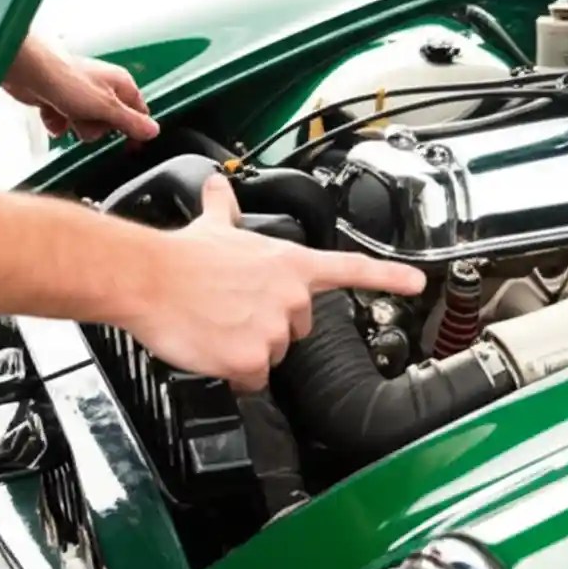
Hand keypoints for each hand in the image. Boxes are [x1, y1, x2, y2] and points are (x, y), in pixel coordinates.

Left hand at [4, 36, 159, 142]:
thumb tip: (154, 131)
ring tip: (67, 115)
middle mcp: (102, 88)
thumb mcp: (107, 107)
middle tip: (87, 121)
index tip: (127, 146)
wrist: (28, 70)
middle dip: (97, 129)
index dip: (133, 130)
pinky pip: (64, 122)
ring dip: (76, 126)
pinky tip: (52, 114)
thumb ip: (131, 122)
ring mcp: (80, 94)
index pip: (138, 113)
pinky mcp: (59, 100)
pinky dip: (57, 122)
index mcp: (120, 85)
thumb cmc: (68, 81)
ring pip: (87, 125)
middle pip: (110, 124)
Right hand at [119, 174, 425, 388]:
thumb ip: (226, 210)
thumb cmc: (181, 257)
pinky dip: (233, 373)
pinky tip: (214, 349)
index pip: (350, 270)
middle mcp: (291, 296)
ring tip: (218, 325)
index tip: (418, 283)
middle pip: (297, 330)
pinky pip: (252, 380)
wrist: (150, 279)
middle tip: (234, 311)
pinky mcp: (252, 360)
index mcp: (290, 264)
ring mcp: (275, 329)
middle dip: (270, 326)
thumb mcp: (213, 226)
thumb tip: (219, 188)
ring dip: (248, 349)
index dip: (389, 277)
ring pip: (272, 356)